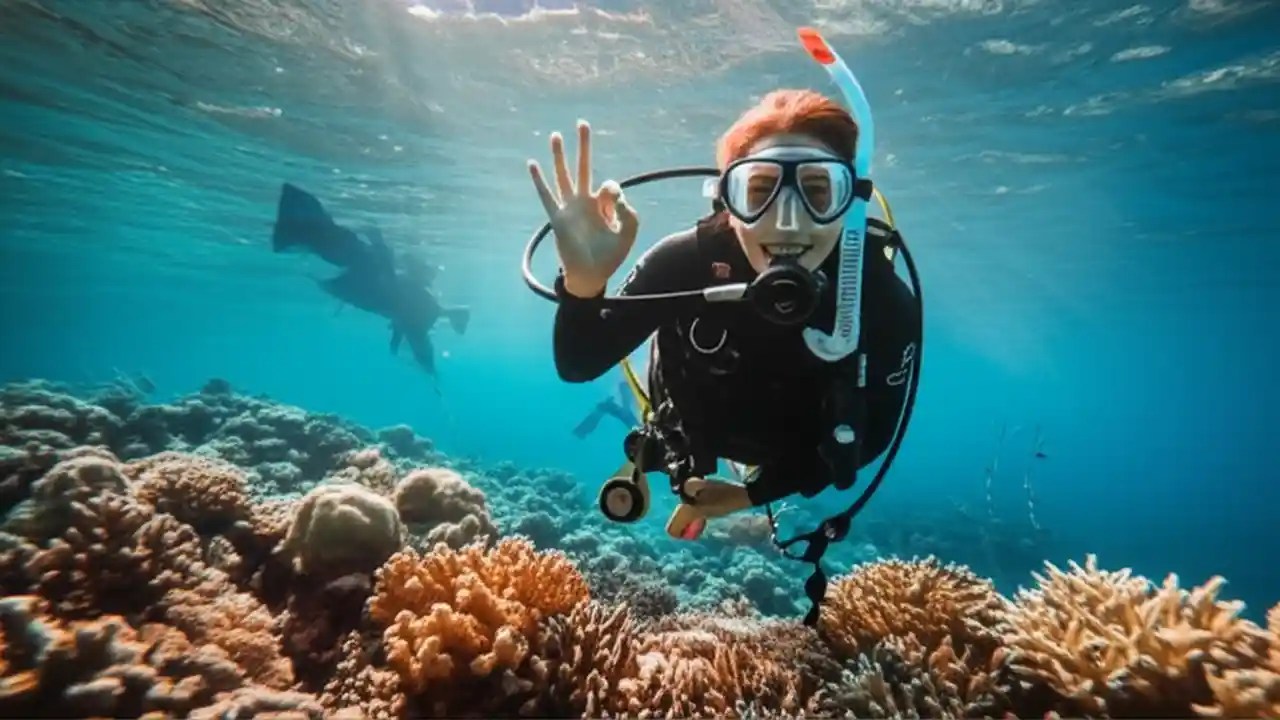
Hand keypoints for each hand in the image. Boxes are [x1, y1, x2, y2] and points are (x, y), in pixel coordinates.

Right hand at [528, 120, 638, 297]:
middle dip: (584, 146)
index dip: (614, 194)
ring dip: (560, 156)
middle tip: (583, 123)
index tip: (614, 209)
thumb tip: (615, 195)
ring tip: (556, 135)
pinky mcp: (558, 218)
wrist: (591, 274)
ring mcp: (570, 208)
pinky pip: (546, 196)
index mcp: (603, 204)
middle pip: (584, 166)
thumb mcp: (628, 232)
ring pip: (564, 175)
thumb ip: (628, 212)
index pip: (609, 185)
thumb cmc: (610, 255)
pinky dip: (539, 181)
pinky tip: (532, 164)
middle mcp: (585, 201)